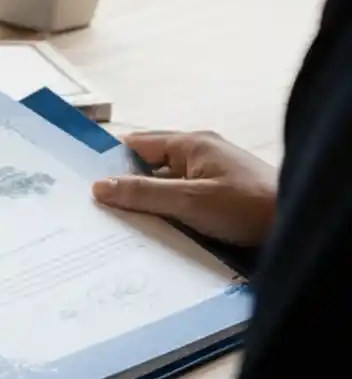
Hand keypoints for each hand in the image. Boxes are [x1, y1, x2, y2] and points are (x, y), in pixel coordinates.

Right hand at [92, 130, 277, 246]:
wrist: (295, 225)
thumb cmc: (247, 206)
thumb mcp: (188, 201)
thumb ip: (143, 193)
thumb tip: (99, 187)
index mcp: (190, 144)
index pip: (136, 144)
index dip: (110, 161)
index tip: (83, 181)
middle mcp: (199, 155)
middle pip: (148, 167)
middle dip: (125, 187)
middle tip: (95, 209)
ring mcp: (209, 177)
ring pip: (163, 188)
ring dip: (146, 205)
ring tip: (118, 225)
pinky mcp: (217, 198)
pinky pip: (179, 202)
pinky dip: (165, 215)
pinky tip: (151, 233)